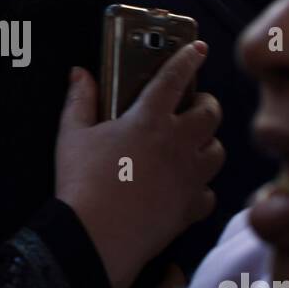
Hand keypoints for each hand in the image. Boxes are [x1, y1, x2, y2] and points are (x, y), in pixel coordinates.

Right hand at [54, 42, 223, 287]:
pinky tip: (184, 188)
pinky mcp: (191, 208)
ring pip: (217, 151)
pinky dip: (200, 188)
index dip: (189, 58)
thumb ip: (80, 100)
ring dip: (207, 143)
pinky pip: (208, 193)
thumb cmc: (81, 183)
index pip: (175, 77)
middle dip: (206, 103)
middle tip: (193, 105)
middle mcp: (177, 143)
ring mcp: (189, 177)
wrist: (96, 238)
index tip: (199, 49)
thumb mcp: (71, 136)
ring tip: (192, 144)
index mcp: (149, 119)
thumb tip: (79, 74)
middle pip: (210, 112)